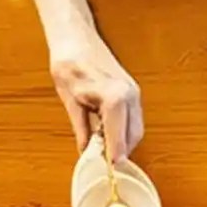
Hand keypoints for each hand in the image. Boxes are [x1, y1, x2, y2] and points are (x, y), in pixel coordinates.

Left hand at [49, 33, 142, 161]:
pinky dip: (124, 131)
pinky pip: (134, 120)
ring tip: (105, 149)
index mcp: (114, 95)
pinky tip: (109, 134)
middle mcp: (130, 95)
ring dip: (123, 141)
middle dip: (121, 150)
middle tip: (104, 162)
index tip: (112, 168)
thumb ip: (81, 127)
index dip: (116, 153)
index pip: (120, 133)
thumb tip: (86, 151)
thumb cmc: (70, 62)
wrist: (76, 38)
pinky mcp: (133, 94)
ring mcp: (134, 94)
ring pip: (136, 129)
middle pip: (134, 134)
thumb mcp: (69, 99)